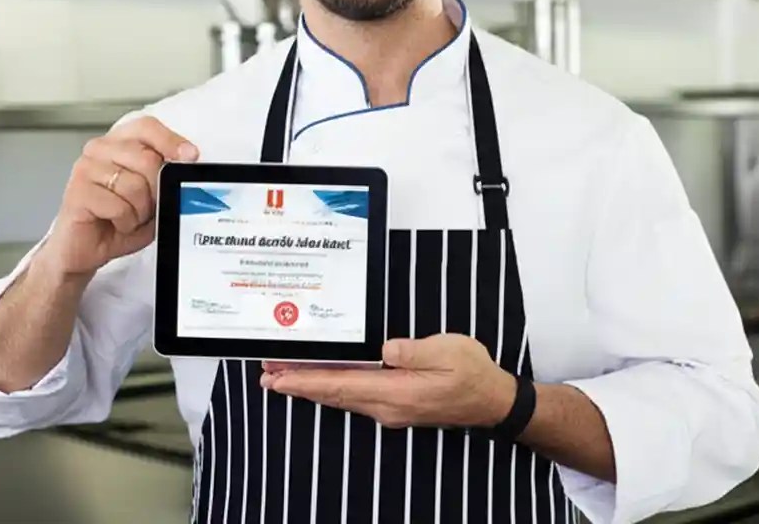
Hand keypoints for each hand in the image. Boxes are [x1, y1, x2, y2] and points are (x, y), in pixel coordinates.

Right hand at [38, 116, 197, 279]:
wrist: (83, 249)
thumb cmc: (115, 221)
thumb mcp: (150, 198)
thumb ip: (164, 179)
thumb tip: (185, 166)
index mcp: (117, 144)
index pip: (146, 127)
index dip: (170, 140)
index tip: (190, 155)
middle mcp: (99, 150)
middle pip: (147, 159)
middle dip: (156, 190)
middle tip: (147, 207)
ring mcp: (85, 169)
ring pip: (135, 185)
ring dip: (140, 211)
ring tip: (128, 217)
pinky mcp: (78, 192)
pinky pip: (119, 207)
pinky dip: (125, 222)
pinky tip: (115, 224)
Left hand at [261, 334, 516, 429]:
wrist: (492, 401)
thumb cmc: (473, 374)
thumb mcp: (448, 350)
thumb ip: (413, 350)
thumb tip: (385, 349)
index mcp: (397, 392)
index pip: (341, 385)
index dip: (306, 382)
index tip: (279, 378)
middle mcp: (387, 406)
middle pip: (334, 394)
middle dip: (298, 384)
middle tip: (267, 375)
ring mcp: (390, 409)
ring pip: (341, 397)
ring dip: (311, 388)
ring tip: (283, 379)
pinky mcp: (395, 406)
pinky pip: (354, 397)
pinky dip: (332, 388)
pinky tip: (321, 382)